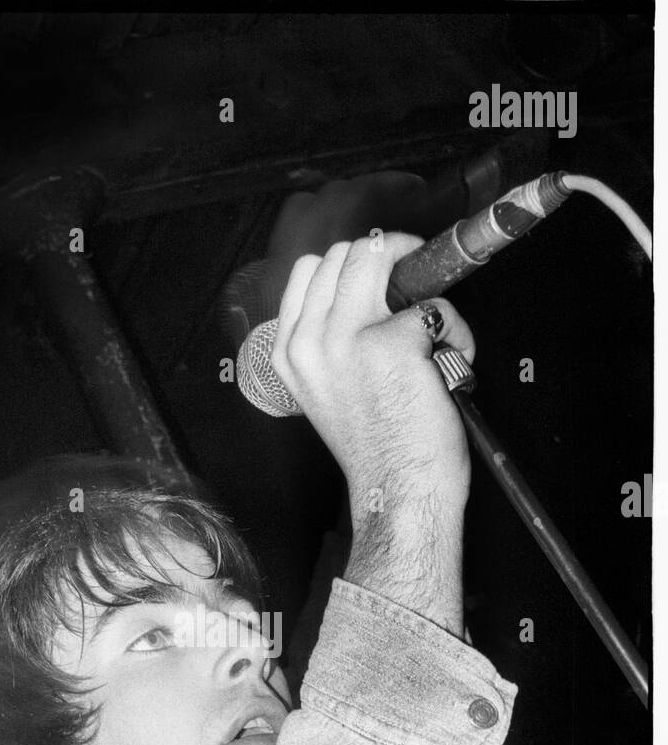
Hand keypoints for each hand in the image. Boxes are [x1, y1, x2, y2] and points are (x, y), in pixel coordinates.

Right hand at [269, 233, 474, 525]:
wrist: (397, 492)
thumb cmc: (375, 446)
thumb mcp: (326, 388)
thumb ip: (328, 338)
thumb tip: (363, 288)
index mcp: (289, 351)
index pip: (309, 268)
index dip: (352, 262)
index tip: (380, 274)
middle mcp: (312, 340)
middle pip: (350, 252)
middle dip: (392, 260)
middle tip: (416, 290)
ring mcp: (351, 337)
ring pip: (387, 256)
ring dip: (420, 285)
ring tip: (430, 330)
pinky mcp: (397, 341)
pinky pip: (437, 307)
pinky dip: (455, 333)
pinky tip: (447, 368)